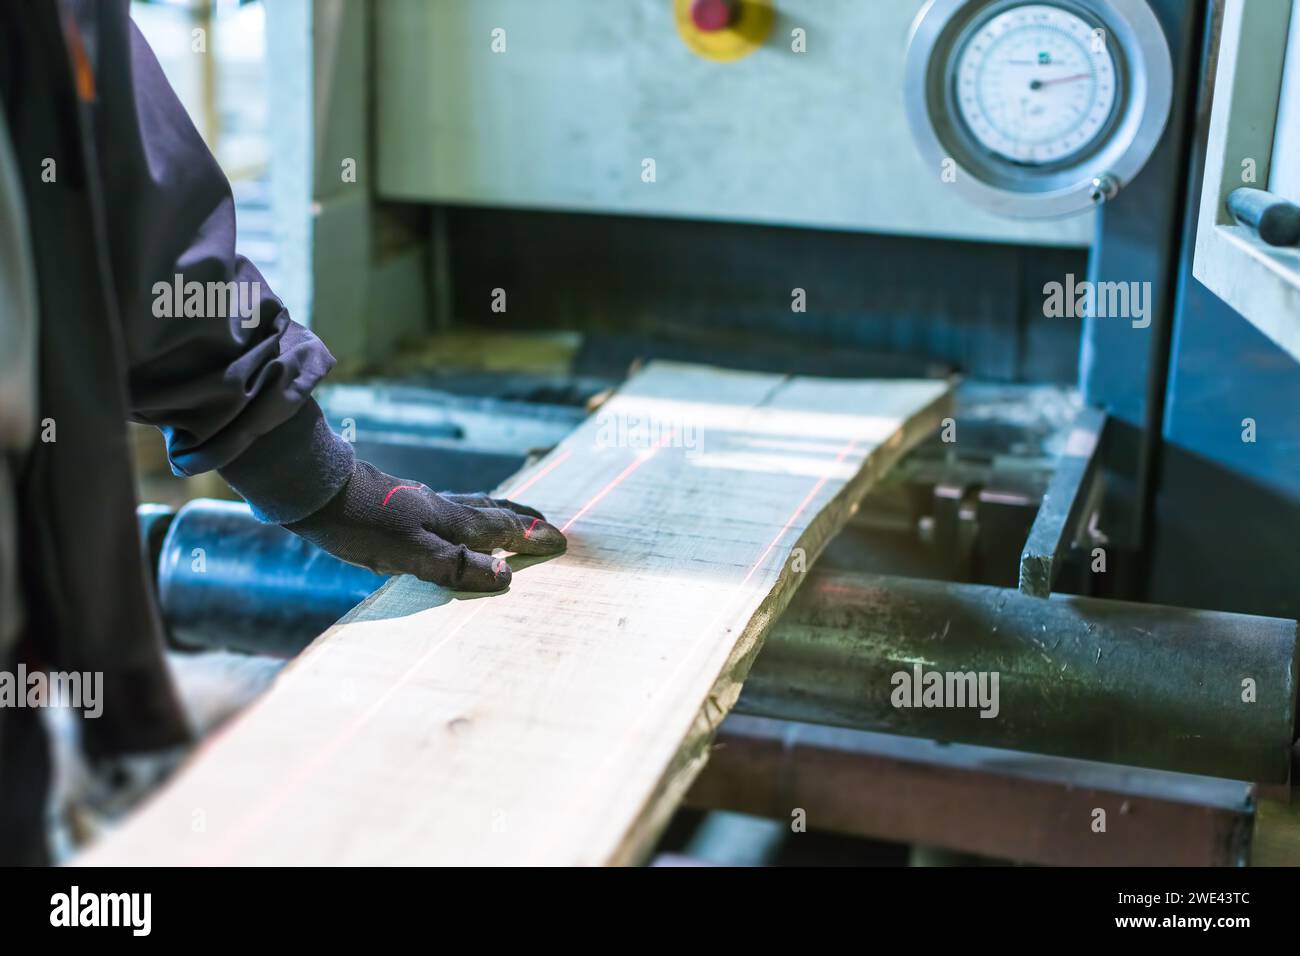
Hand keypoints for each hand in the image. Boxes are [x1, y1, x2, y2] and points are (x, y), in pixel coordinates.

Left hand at [284, 461, 565, 590]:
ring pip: (473, 506)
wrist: (314, 490)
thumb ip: (457, 565)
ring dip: (499, 512)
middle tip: (547, 522)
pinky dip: (470, 513)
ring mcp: (422, 502)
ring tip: (512, 517)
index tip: (561, 542)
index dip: (532, 538)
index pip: (503, 530)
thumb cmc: (360, 524)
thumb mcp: (410, 553)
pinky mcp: (401, 503)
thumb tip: (505, 576)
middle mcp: (443, 507)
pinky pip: (451, 507)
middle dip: (523, 518)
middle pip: (494, 510)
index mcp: (452, 520)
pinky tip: (453, 519)